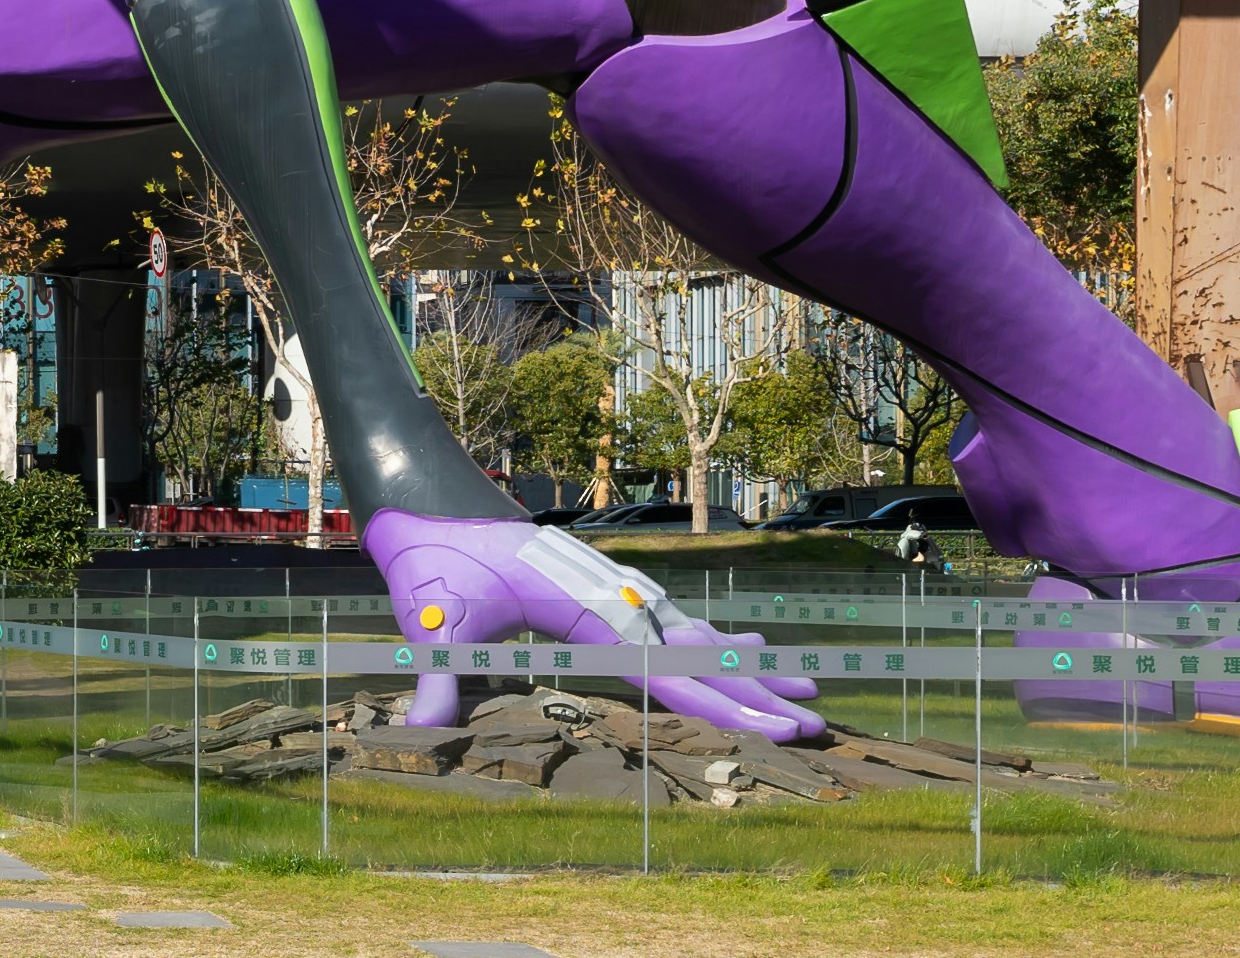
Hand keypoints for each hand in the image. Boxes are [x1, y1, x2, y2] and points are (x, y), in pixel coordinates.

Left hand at [362, 501, 824, 745]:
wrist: (429, 509)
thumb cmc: (432, 565)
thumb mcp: (431, 621)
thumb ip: (437, 677)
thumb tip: (422, 729)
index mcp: (587, 613)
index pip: (669, 670)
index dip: (726, 704)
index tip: (780, 726)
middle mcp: (611, 600)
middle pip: (698, 654)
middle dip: (755, 692)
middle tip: (817, 721)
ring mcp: (611, 593)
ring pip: (695, 636)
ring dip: (746, 666)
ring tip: (806, 684)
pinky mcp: (601, 594)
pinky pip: (670, 625)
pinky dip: (713, 642)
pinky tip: (745, 647)